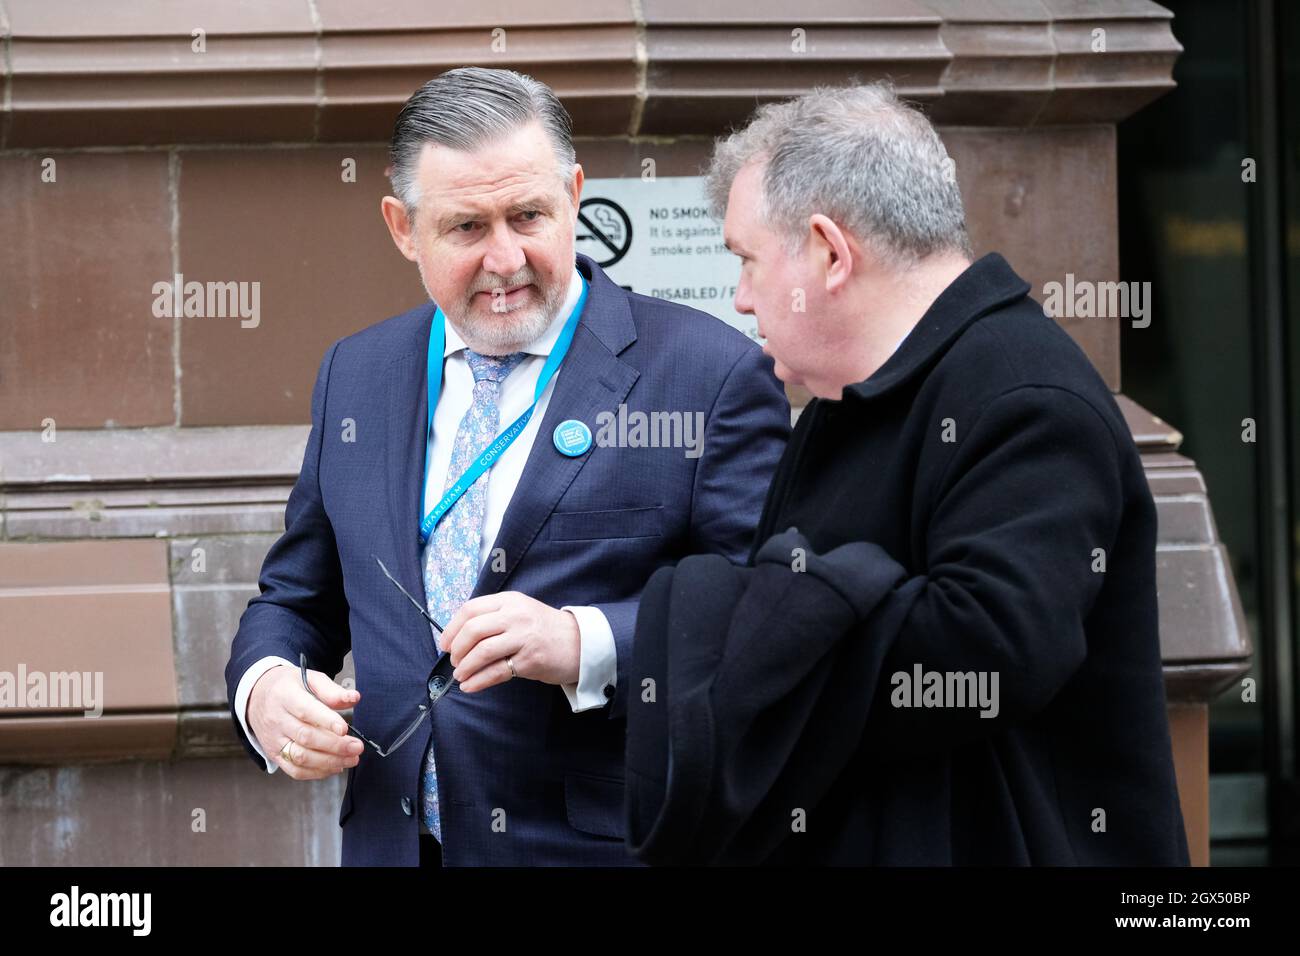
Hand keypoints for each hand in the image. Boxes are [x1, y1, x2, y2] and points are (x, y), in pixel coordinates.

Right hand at [248, 664, 363, 779]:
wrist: (256, 697)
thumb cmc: (288, 687)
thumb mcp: (308, 678)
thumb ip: (331, 690)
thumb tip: (354, 698)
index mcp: (285, 696)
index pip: (305, 710)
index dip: (326, 721)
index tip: (344, 729)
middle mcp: (277, 720)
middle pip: (305, 737)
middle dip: (335, 745)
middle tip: (357, 747)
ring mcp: (274, 740)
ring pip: (301, 757)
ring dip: (329, 762)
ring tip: (351, 759)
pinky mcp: (274, 754)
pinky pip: (294, 770)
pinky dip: (317, 772)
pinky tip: (335, 767)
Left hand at [439, 592, 580, 691]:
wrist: (580, 642)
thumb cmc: (544, 629)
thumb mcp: (520, 611)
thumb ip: (494, 618)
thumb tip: (458, 636)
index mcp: (509, 601)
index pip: (470, 610)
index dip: (451, 628)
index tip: (444, 643)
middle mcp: (515, 616)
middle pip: (473, 630)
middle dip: (457, 650)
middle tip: (455, 661)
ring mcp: (523, 637)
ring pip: (482, 652)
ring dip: (465, 667)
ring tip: (461, 675)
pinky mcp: (530, 660)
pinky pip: (496, 672)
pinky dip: (478, 681)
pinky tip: (471, 686)